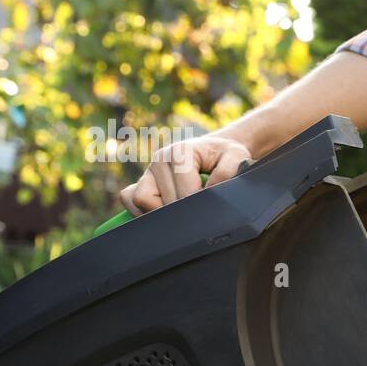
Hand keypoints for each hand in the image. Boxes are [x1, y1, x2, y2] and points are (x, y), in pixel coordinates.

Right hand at [119, 134, 251, 214]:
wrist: (216, 150)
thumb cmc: (225, 155)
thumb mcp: (236, 157)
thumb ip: (227, 172)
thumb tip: (207, 193)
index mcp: (180, 153)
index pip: (183, 194)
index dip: (197, 209)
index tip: (210, 212)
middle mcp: (159, 160)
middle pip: (163, 202)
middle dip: (183, 214)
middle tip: (200, 215)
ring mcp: (148, 170)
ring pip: (141, 202)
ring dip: (161, 213)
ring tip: (183, 212)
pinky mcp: (142, 181)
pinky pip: (129, 199)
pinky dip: (142, 211)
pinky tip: (164, 213)